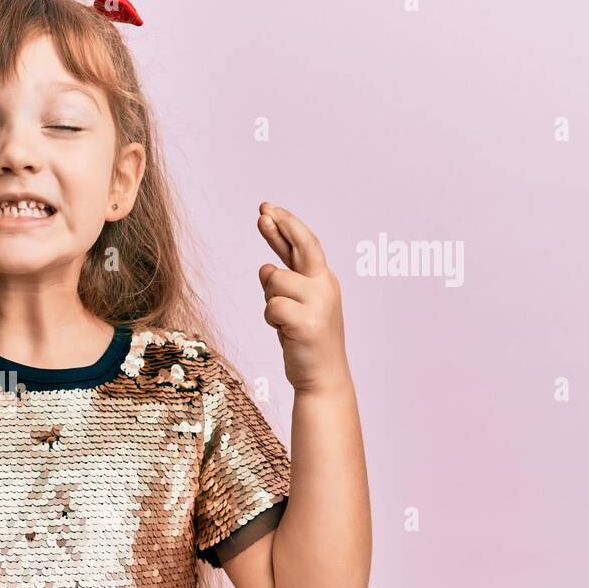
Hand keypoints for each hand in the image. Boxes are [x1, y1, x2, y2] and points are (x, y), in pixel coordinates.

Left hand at [255, 202, 350, 392]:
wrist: (322, 377)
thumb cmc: (304, 341)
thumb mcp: (294, 307)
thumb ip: (283, 285)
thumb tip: (265, 267)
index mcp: (324, 280)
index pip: (305, 245)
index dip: (286, 226)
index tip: (267, 210)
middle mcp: (325, 285)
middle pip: (301, 246)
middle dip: (280, 226)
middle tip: (262, 210)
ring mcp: (319, 302)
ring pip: (274, 281)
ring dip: (270, 301)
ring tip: (285, 322)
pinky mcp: (307, 321)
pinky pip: (272, 307)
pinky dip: (271, 319)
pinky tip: (285, 332)